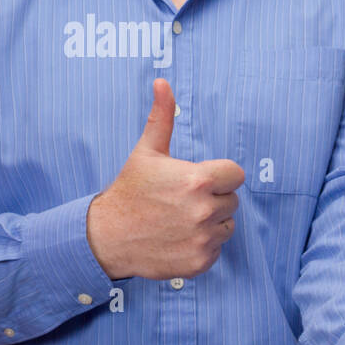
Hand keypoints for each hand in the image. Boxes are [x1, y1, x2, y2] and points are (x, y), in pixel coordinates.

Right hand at [86, 78, 244, 280]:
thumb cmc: (129, 191)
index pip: (236, 175)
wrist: (108, 236)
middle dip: (213, 200)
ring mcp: (203, 238)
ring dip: (210, 224)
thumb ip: (161, 117)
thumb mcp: (146, 151)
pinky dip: (202, 246)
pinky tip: (178, 239)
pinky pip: (216, 250)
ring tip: (180, 220)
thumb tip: (162, 82)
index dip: (219, 176)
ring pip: (226, 226)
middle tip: (182, 201)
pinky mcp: (200, 262)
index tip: (197, 181)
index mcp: (199, 179)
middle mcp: (205, 210)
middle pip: (232, 201)